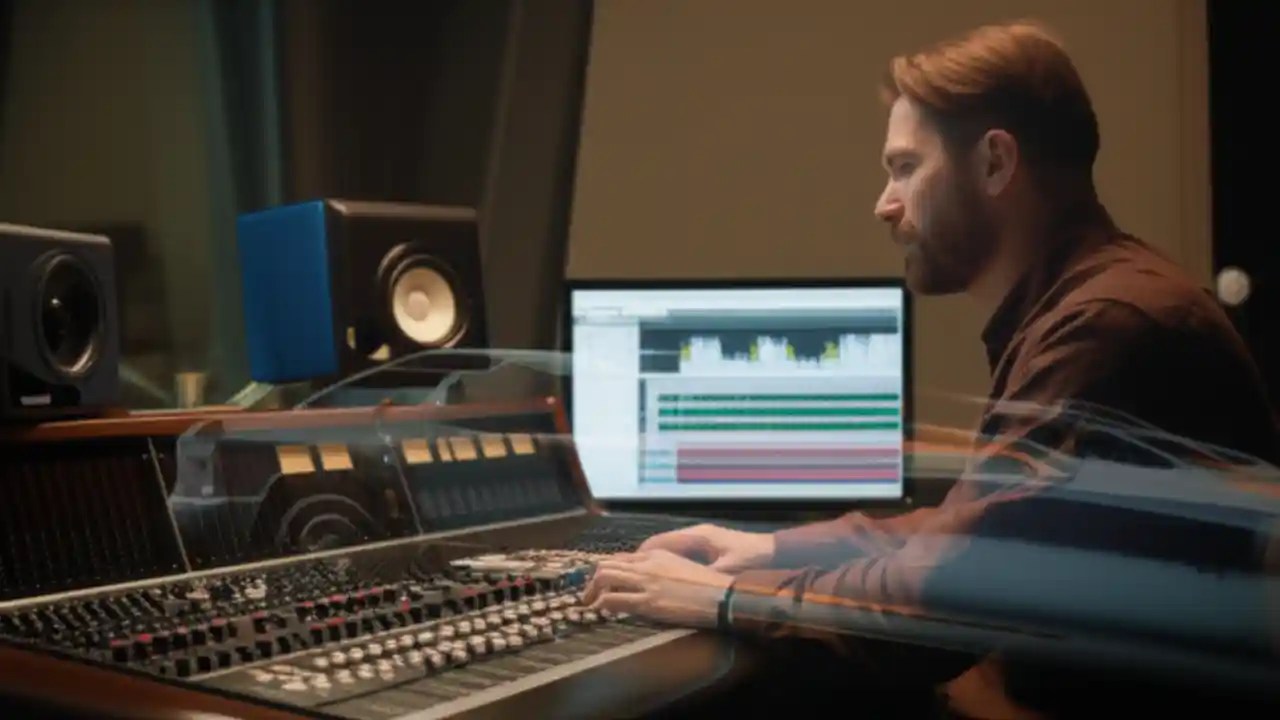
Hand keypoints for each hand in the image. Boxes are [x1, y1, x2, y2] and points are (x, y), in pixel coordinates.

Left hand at [583, 549, 732, 627]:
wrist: (721, 596)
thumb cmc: (706, 585)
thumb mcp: (680, 567)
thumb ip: (660, 568)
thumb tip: (644, 579)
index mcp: (656, 554)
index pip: (621, 558)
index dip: (606, 570)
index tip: (601, 583)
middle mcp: (647, 564)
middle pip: (607, 564)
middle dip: (593, 580)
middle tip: (588, 594)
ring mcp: (646, 582)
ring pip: (604, 577)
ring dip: (591, 591)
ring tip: (589, 603)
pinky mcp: (648, 602)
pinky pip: (614, 600)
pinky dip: (601, 604)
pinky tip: (600, 611)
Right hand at [637, 523, 775, 572]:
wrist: (774, 551)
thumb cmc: (752, 558)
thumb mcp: (727, 570)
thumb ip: (704, 576)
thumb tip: (681, 587)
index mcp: (697, 536)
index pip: (659, 542)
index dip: (640, 556)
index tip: (624, 570)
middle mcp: (695, 534)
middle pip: (660, 544)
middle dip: (642, 558)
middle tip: (626, 575)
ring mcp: (701, 539)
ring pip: (669, 548)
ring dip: (654, 561)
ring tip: (640, 578)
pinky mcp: (707, 546)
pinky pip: (680, 552)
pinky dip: (668, 562)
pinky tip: (664, 577)